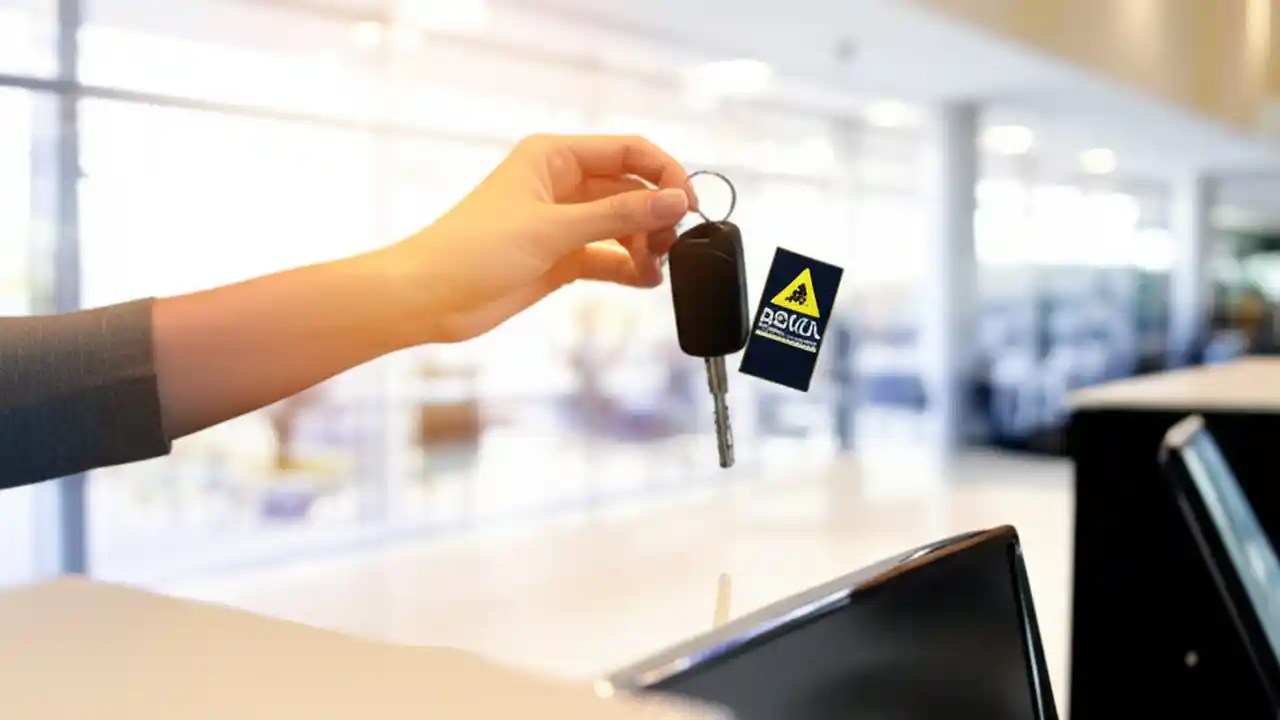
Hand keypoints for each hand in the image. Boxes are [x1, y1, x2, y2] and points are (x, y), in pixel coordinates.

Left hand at [383, 134, 694, 343]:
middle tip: (672, 246)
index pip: (628, 151)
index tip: (688, 205)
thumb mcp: (553, 229)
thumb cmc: (474, 250)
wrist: (429, 298)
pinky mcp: (560, 257)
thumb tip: (675, 201)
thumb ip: (619, 215)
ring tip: (654, 268)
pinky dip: (628, 267)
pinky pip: (607, 257)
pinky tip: (646, 281)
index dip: (665, 173)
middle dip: (656, 215)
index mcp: (554, 156)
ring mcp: (562, 222)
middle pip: (631, 189)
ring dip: (645, 244)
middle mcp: (561, 184)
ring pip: (622, 225)